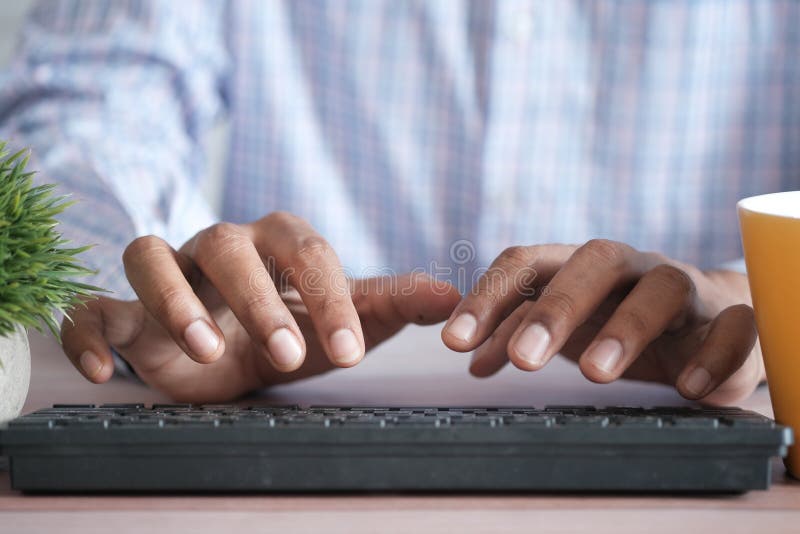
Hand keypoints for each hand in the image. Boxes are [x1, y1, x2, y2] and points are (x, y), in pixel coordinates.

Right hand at [61, 212, 460, 401]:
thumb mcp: (342, 320)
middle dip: (257, 298)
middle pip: (228, 244)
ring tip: (204, 351)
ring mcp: (167, 274)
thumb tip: (452, 298)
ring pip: (150, 255)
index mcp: (276, 244)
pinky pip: (92, 304)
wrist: (228, 353)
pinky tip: (107, 370)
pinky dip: (89, 329)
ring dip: (173, 299)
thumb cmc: (291, 329)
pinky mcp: (122, 310)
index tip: (351, 350)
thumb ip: (392, 304)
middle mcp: (218, 248)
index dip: (328, 296)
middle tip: (289, 354)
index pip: (306, 250)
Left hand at [441, 240, 764, 405]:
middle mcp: (629, 266)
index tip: (453, 342)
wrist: (708, 321)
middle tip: (524, 360)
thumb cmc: (620, 319)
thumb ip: (518, 335)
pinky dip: (713, 356)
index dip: (489, 298)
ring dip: (625, 329)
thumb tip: (473, 361)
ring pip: (659, 289)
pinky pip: (733, 328)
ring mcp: (683, 287)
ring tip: (594, 375)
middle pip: (590, 264)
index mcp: (578, 264)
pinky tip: (688, 390)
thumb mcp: (568, 326)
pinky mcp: (730, 319)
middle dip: (554, 309)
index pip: (527, 263)